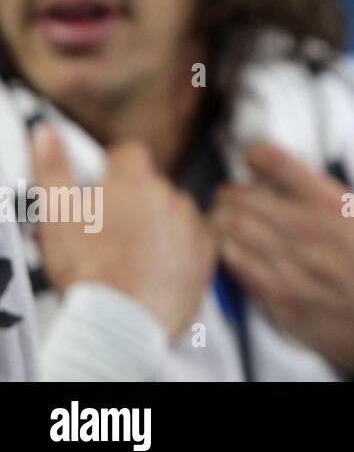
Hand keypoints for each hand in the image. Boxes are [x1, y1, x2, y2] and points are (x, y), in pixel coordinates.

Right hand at [31, 121, 216, 340]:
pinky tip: (157, 268)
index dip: (112, 171)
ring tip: (132, 257)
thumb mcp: (56, 217)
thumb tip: (46, 131)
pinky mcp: (208, 252)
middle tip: (109, 235)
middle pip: (150, 186)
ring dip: (158, 225)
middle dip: (133, 202)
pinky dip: (179, 248)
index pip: (128, 154)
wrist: (124, 321)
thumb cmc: (87, 270)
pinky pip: (194, 238)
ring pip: (173, 212)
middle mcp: (171, 194)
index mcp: (135, 180)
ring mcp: (193, 223)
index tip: (100, 194)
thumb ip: (52, 168)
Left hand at [213, 121, 353, 380]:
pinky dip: (231, 254)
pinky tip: (236, 250)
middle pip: (243, 197)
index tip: (252, 153)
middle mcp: (308, 232)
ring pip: (233, 231)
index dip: (255, 152)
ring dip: (227, 221)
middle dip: (234, 190)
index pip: (276, 163)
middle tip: (235, 191)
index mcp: (335, 203)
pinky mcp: (282, 301)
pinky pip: (238, 269)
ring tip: (230, 219)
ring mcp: (292, 269)